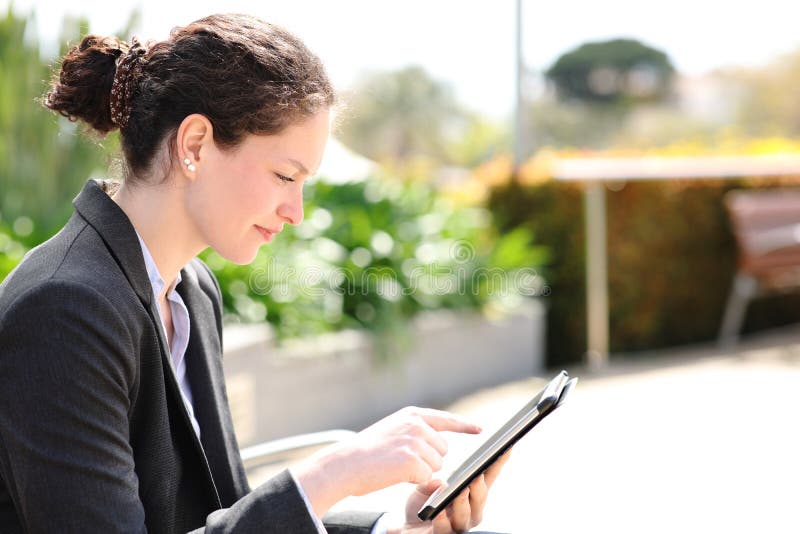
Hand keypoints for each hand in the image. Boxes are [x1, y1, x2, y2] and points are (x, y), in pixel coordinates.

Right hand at [293, 406, 480, 516]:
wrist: (346, 463)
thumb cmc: (366, 452)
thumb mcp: (392, 431)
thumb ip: (416, 435)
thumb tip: (440, 453)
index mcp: (412, 415)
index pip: (445, 419)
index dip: (464, 425)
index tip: (479, 429)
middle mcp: (417, 425)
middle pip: (443, 449)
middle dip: (429, 459)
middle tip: (402, 461)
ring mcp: (416, 442)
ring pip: (436, 465)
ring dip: (421, 471)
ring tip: (396, 466)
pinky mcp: (414, 461)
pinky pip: (427, 477)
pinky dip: (414, 481)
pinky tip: (396, 474)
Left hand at [392, 449, 511, 533]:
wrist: (408, 525)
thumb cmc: (425, 502)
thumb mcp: (429, 487)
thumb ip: (434, 483)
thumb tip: (441, 483)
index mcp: (472, 493)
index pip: (488, 476)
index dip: (498, 463)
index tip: (506, 447)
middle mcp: (470, 510)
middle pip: (480, 498)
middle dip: (479, 487)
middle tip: (476, 475)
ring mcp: (459, 524)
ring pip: (466, 515)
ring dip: (463, 502)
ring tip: (461, 489)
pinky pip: (445, 528)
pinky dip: (443, 520)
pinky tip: (439, 511)